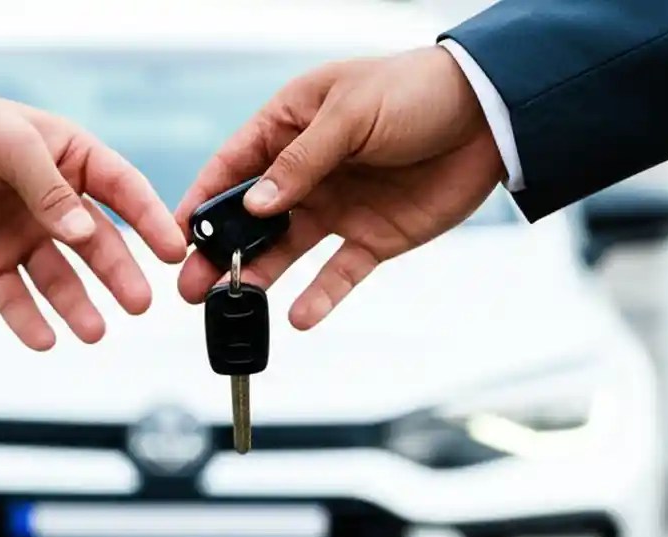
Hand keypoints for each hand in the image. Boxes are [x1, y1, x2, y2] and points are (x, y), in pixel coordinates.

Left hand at [0, 78, 186, 350]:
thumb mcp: (11, 143)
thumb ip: (48, 189)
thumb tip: (80, 232)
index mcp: (70, 160)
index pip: (124, 192)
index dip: (150, 220)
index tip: (173, 251)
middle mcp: (53, 202)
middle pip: (98, 244)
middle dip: (120, 275)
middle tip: (140, 303)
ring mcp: (23, 234)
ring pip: (61, 278)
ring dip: (79, 306)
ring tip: (94, 332)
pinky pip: (15, 297)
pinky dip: (29, 320)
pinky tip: (45, 339)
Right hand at [175, 47, 504, 329]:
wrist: (490, 116)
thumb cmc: (417, 90)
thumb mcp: (350, 114)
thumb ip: (301, 162)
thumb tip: (257, 204)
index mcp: (290, 125)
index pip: (233, 165)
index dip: (202, 199)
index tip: (177, 233)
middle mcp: (306, 172)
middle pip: (250, 217)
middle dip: (218, 250)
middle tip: (191, 285)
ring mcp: (336, 207)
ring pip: (285, 250)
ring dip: (258, 276)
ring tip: (233, 301)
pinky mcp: (371, 237)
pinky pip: (336, 273)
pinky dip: (319, 296)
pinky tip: (299, 315)